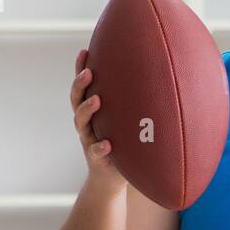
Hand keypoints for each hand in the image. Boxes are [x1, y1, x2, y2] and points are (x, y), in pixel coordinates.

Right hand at [70, 48, 124, 187]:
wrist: (111, 178)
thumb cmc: (121, 145)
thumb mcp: (123, 123)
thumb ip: (129, 105)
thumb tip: (153, 79)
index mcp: (92, 113)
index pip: (82, 87)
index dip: (80, 69)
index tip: (84, 51)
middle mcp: (86, 124)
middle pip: (76, 100)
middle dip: (80, 85)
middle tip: (89, 72)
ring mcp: (88, 140)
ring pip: (81, 123)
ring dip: (87, 110)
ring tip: (96, 100)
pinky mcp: (95, 159)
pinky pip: (95, 152)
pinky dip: (100, 147)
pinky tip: (107, 144)